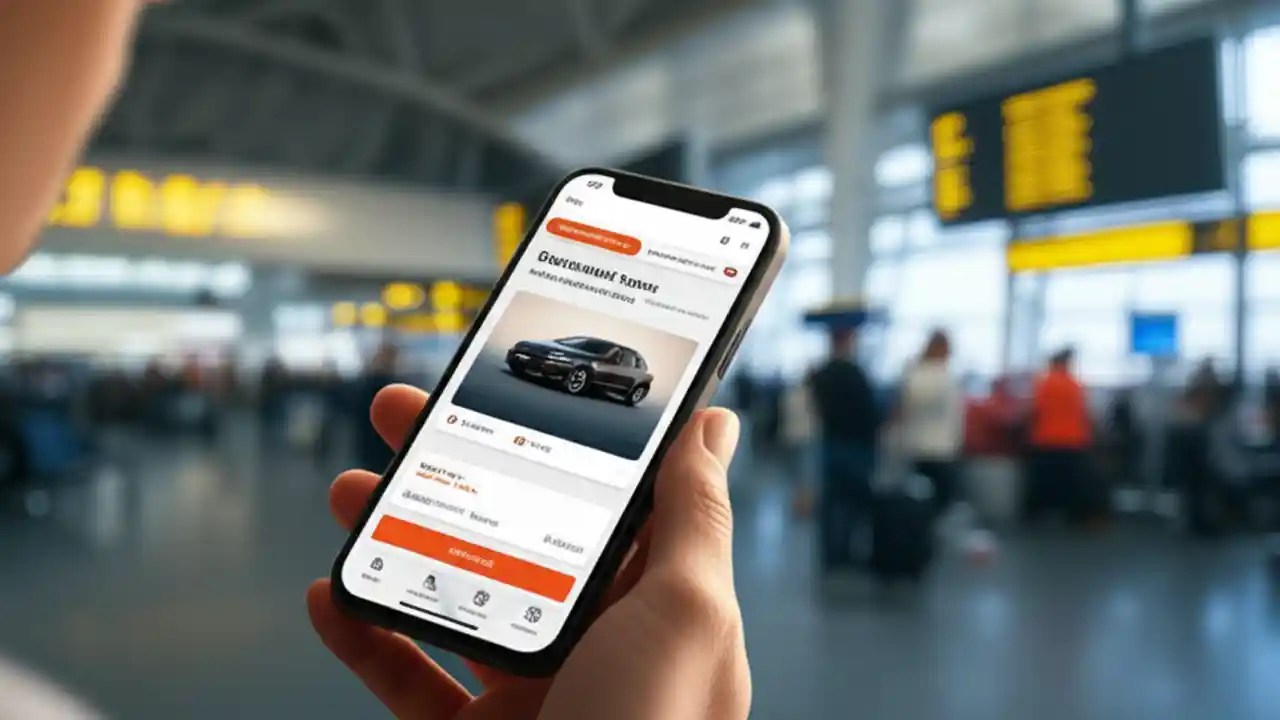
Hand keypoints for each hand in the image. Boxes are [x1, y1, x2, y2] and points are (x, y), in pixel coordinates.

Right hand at [307, 384, 750, 718]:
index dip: (564, 440)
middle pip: (520, 534)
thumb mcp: (687, 618)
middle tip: (404, 415)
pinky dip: (364, 634)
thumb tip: (713, 425)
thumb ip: (695, 519)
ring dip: (397, 536)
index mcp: (662, 614)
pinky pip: (407, 680)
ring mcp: (533, 701)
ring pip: (455, 596)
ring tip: (353, 489)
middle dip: (457, 468)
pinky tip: (331, 595)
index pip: (612, 501)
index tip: (514, 386)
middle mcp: (601, 652)